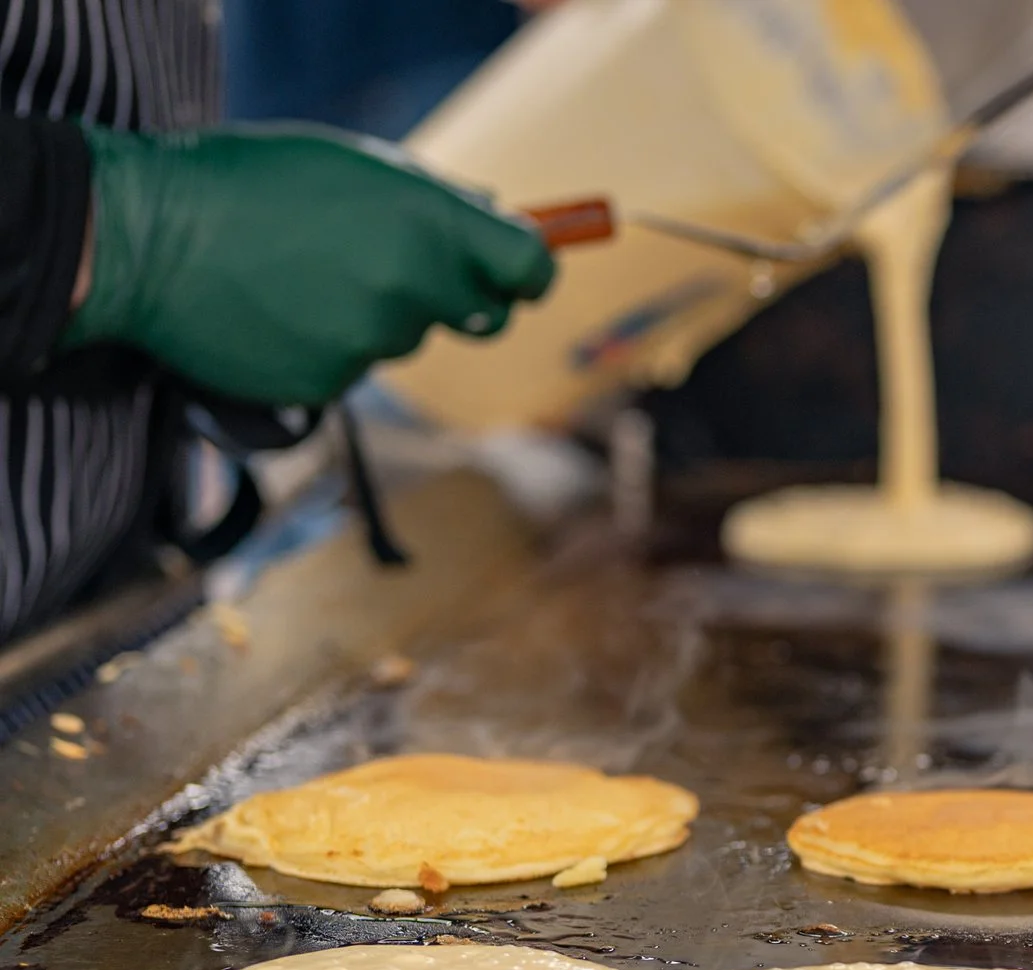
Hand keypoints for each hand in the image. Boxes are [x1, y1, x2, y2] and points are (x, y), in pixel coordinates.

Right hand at [62, 125, 556, 408]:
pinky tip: (281, 308)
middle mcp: (412, 287)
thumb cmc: (248, 182)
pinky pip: (355, 366)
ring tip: (305, 273)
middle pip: (480, 313)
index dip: (530, 272)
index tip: (520, 274)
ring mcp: (372, 343)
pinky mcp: (332, 386)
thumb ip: (433, 198)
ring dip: (378, 312)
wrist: (143, 236)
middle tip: (402, 265)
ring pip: (407, 335)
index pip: (528, 269)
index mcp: (427, 222)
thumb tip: (496, 222)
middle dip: (456, 293)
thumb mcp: (353, 163)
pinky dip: (330, 343)